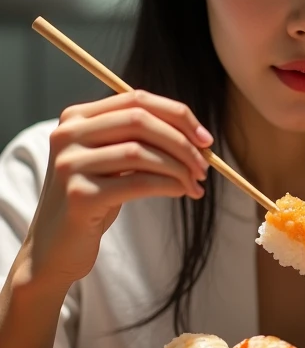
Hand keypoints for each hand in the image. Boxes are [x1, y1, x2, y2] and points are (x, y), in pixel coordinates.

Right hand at [23, 90, 212, 288]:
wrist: (55, 247)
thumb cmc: (92, 201)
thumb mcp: (110, 162)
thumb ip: (138, 140)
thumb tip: (197, 136)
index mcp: (76, 118)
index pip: (136, 100)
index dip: (177, 115)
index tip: (205, 139)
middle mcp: (68, 135)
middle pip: (140, 121)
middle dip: (182, 142)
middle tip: (205, 165)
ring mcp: (70, 165)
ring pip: (141, 152)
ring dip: (179, 167)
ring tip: (195, 183)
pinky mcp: (80, 195)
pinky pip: (138, 183)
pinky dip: (168, 185)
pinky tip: (181, 192)